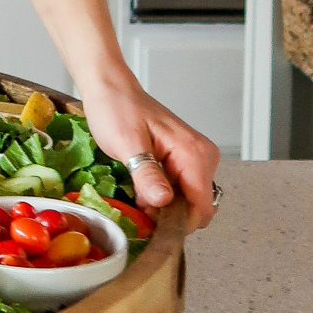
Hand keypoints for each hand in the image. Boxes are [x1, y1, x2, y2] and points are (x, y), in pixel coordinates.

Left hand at [79, 73, 221, 230]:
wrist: (110, 88)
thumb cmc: (116, 109)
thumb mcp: (126, 143)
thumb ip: (146, 173)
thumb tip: (163, 201)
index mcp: (193, 153)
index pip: (201, 207)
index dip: (177, 223)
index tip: (151, 224)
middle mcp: (202, 156)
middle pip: (196, 207)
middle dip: (169, 215)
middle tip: (139, 205)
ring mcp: (195, 159)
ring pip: (188, 201)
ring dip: (164, 207)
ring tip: (138, 195)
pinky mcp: (185, 161)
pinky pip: (180, 190)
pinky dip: (162, 196)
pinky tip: (143, 188)